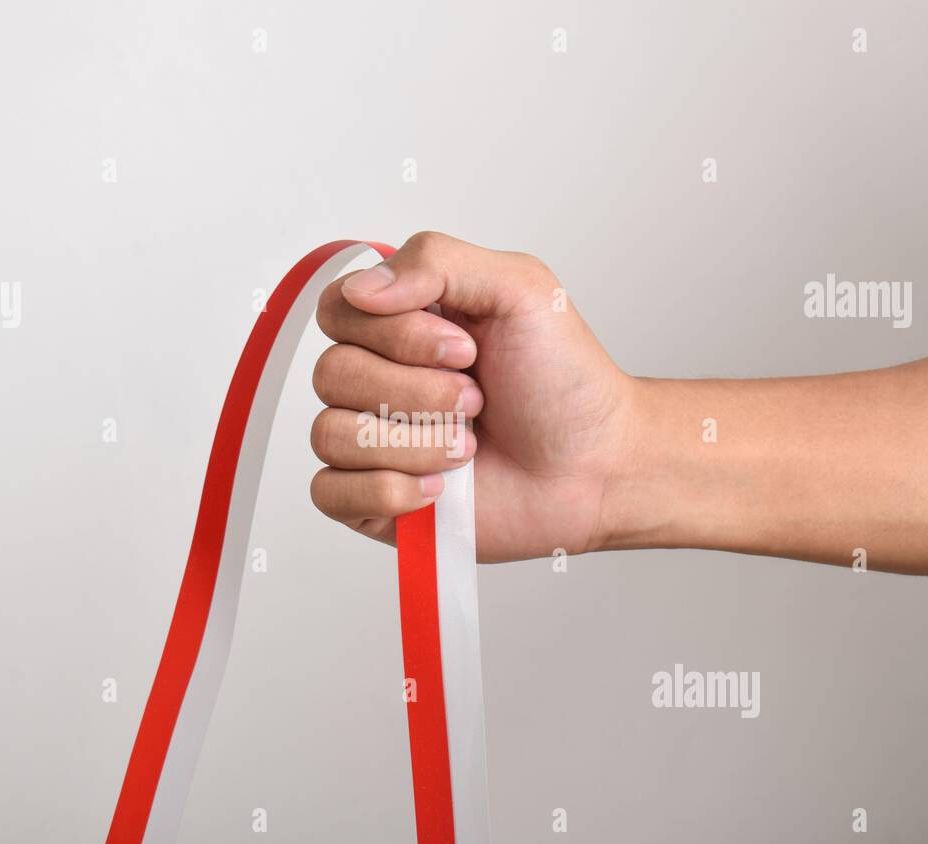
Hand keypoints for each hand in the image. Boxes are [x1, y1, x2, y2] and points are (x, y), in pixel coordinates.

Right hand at [309, 231, 634, 562]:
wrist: (597, 465)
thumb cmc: (565, 381)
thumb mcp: (519, 287)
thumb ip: (436, 260)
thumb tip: (362, 288)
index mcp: (399, 323)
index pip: (338, 311)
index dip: (395, 334)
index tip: (466, 350)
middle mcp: (376, 378)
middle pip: (332, 373)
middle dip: (418, 391)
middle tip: (478, 400)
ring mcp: (371, 442)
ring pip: (331, 434)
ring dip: (413, 443)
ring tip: (469, 446)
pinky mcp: (372, 500)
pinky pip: (330, 492)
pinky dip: (387, 491)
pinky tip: (439, 490)